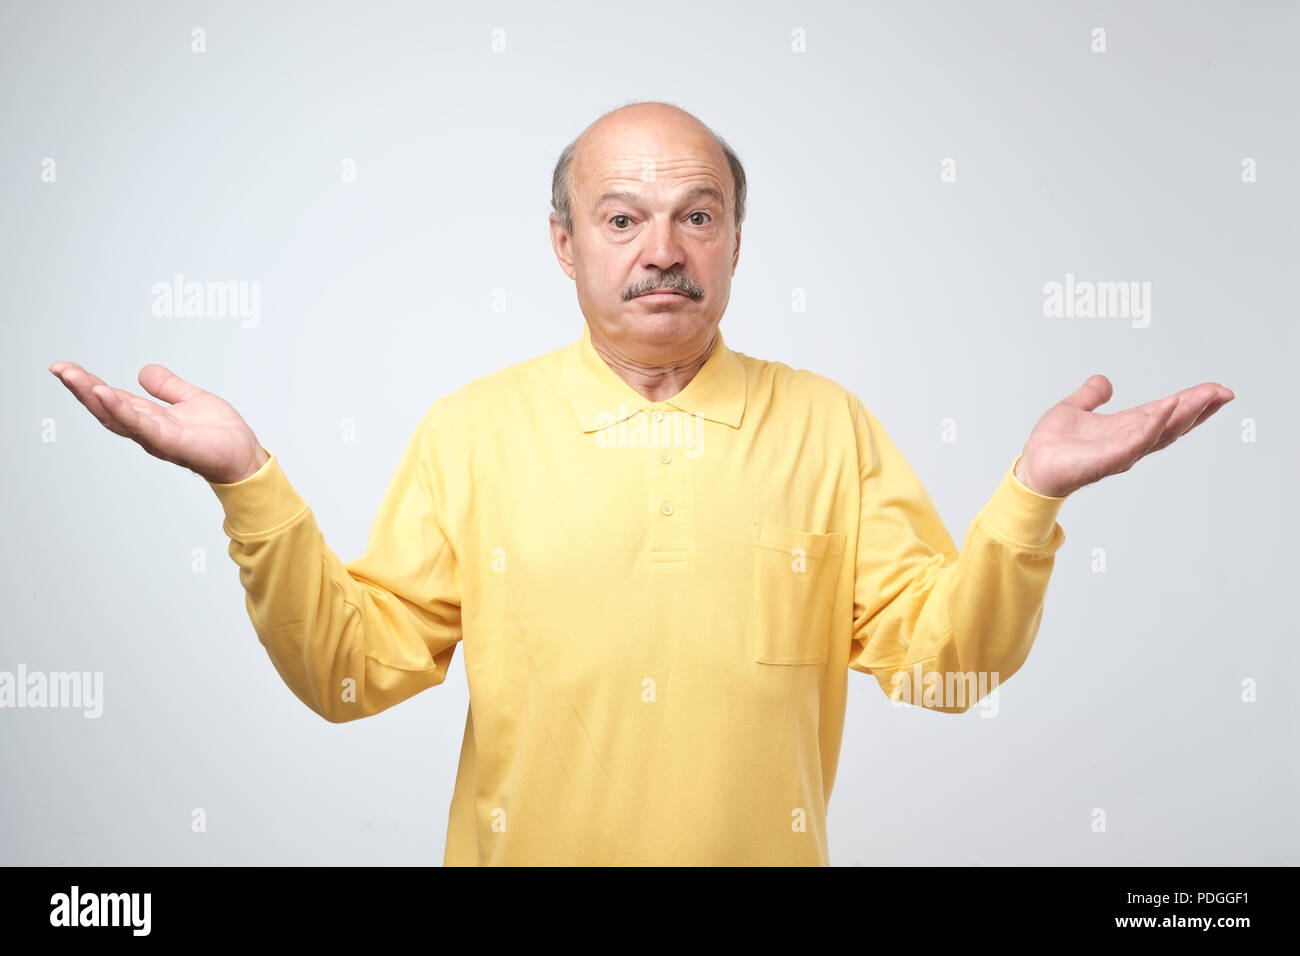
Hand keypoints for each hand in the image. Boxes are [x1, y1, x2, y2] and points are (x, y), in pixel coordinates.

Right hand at [48, 362, 268, 483]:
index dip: (88, 384)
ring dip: (93, 397)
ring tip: (74, 377)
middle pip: (106, 408)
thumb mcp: (192, 399)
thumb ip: (168, 387)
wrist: (245, 456)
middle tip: (58, 369)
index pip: (112, 399)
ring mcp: (156, 438)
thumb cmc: (221, 435)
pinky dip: (121, 410)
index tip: (66, 368)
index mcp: (149, 418)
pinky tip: (105, 393)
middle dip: (80, 389)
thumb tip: (143, 370)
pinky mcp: (171, 444)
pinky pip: (141, 426)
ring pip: (117, 417)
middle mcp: (147, 429)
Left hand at [1013, 374, 1234, 497]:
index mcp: (1126, 427)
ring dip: (1184, 414)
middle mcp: (1131, 441)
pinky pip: (1136, 441)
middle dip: (1199, 408)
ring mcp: (1123, 451)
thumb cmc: (1052, 445)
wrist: (1033, 466)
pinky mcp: (1109, 459)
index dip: (1190, 401)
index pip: (1166, 412)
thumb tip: (1104, 381)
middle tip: (1224, 393)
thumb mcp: (1074, 408)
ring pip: (1161, 432)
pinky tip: (1166, 408)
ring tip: (1204, 397)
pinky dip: (1153, 425)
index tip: (1215, 389)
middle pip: (1173, 423)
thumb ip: (1091, 395)